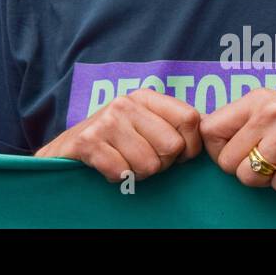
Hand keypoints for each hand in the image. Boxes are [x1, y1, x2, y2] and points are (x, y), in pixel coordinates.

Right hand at [35, 89, 202, 181]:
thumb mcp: (144, 124)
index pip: (190, 119)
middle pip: (172, 146)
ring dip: (137, 173)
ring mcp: (106, 120)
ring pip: (149, 164)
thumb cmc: (114, 141)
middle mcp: (126, 102)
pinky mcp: (88, 141)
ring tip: (123, 162)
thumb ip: (174, 124)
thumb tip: (210, 128)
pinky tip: (107, 167)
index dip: (190, 146)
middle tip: (141, 159)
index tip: (177, 156)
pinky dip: (117, 178)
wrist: (65, 149)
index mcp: (145, 97)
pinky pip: (123, 172)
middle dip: (161, 164)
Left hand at [200, 88, 275, 192]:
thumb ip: (243, 122)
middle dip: (244, 171)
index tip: (236, 155)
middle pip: (226, 161)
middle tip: (268, 163)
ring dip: (267, 180)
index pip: (208, 129)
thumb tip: (205, 140)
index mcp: (257, 99)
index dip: (217, 151)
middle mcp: (270, 111)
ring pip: (249, 176)